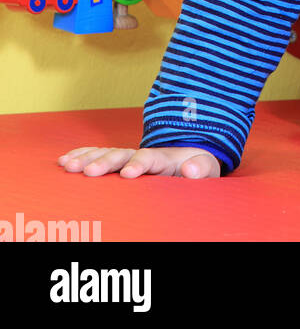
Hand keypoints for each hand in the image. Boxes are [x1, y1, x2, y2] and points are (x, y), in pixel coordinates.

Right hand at [57, 146, 220, 178]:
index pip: (150, 158)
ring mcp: (128, 156)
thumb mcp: (205, 168)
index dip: (139, 164)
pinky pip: (98, 155)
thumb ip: (201, 168)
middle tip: (88, 172)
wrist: (188, 158)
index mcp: (164, 158)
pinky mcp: (118, 161)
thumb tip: (191, 169)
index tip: (128, 173)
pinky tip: (65, 160)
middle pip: (122, 154)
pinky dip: (82, 155)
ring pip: (105, 154)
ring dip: (87, 159)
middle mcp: (142, 154)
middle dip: (105, 162)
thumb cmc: (196, 167)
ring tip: (68, 166)